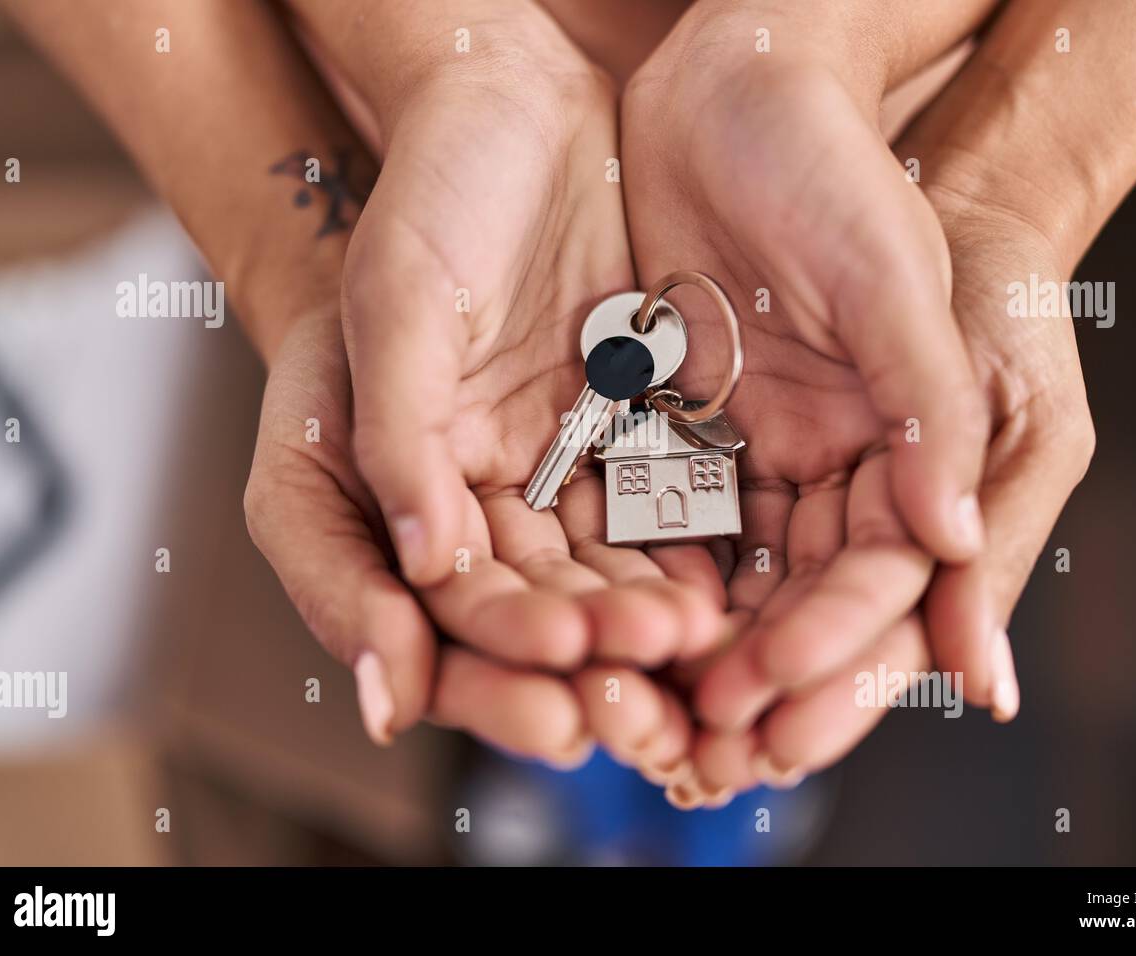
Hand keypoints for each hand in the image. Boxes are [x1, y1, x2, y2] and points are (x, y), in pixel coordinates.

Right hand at [286, 0, 728, 676]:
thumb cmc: (429, 201)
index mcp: (408, 483)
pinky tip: (739, 591)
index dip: (505, 648)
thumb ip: (401, 439)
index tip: (565, 687)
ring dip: (656, 621)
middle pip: (541, 605)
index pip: (450, 598)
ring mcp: (569, 467)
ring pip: (614, 570)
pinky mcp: (640, 435)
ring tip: (706, 651)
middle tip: (653, 700)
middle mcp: (491, 494)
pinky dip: (702, 553)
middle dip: (595, 656)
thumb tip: (421, 566)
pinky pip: (676, 509)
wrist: (519, 114)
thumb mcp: (395, 307)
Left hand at [621, 2, 999, 772]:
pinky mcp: (677, 424)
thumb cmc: (838, 169)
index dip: (832, 643)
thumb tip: (960, 548)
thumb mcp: (895, 278)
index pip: (879, 571)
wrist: (740, 92)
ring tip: (641, 708)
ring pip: (725, 573)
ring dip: (687, 643)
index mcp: (905, 440)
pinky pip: (654, 517)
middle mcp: (833, 460)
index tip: (772, 699)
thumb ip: (929, 408)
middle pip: (800, 596)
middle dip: (755, 671)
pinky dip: (631, 573)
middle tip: (702, 743)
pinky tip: (596, 625)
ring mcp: (752, 448)